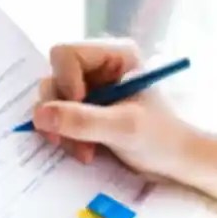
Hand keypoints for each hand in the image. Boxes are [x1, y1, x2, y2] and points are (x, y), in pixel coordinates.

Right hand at [35, 41, 195, 179]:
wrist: (176, 163)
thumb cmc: (162, 139)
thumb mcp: (124, 128)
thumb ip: (82, 120)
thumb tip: (39, 115)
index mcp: (115, 55)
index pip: (65, 54)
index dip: (65, 82)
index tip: (80, 108)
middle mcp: (98, 67)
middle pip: (53, 78)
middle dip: (61, 114)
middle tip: (78, 143)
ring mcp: (90, 89)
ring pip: (51, 102)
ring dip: (62, 131)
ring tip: (85, 152)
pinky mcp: (85, 111)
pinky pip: (57, 118)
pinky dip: (65, 137)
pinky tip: (84, 152)